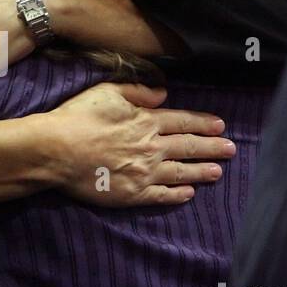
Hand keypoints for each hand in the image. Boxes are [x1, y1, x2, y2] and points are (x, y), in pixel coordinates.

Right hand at [44, 82, 234, 206]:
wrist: (55, 151)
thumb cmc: (77, 118)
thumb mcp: (107, 91)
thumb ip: (138, 91)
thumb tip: (163, 94)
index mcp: (146, 121)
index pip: (183, 121)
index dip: (204, 123)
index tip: (220, 126)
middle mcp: (151, 148)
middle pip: (189, 147)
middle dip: (212, 147)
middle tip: (231, 149)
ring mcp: (143, 173)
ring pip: (181, 172)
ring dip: (202, 172)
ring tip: (218, 171)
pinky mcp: (132, 194)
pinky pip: (162, 195)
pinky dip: (178, 194)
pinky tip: (189, 193)